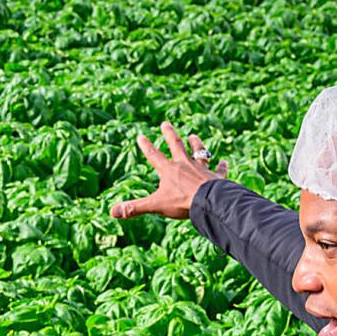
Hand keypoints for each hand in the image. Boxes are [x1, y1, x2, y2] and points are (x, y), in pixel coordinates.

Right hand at [109, 122, 227, 219]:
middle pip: (176, 145)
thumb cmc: (182, 202)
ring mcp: (202, 169)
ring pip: (199, 152)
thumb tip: (112, 212)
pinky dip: (221, 167)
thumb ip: (134, 208)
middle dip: (170, 134)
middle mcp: (185, 165)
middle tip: (165, 123)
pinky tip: (224, 163)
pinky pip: (219, 170)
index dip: (146, 146)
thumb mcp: (155, 206)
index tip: (141, 135)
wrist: (209, 201)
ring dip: (196, 144)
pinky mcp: (216, 177)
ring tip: (194, 136)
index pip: (154, 156)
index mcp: (169, 170)